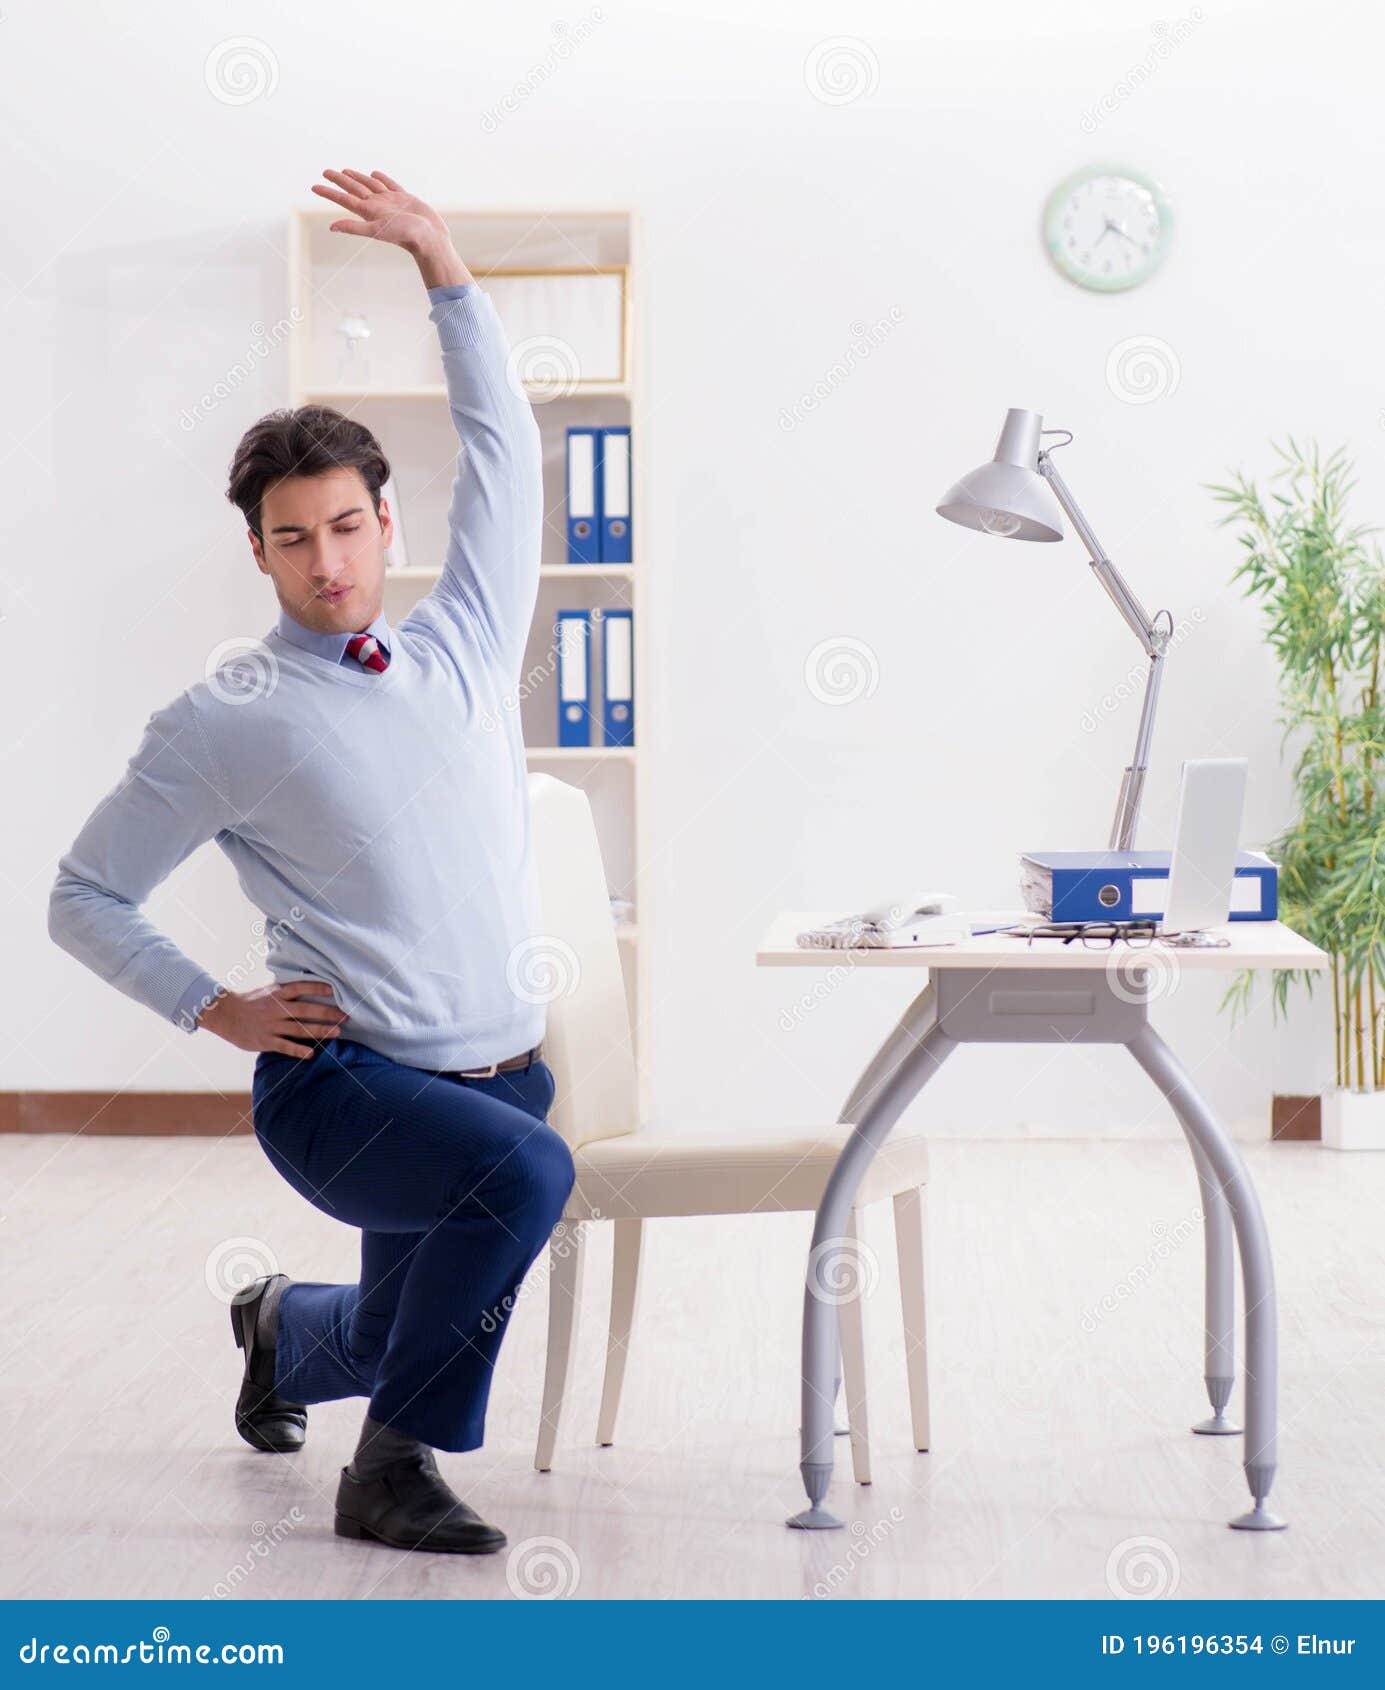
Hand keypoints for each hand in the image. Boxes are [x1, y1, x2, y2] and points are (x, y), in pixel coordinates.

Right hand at [196, 979, 347, 1056]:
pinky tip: (311, 1054)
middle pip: (306, 1010)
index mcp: (277, 994)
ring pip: (299, 1029)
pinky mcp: (265, 1041)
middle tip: (346, 1016)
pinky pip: (284, 1046)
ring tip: (338, 1032)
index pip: (300, 988)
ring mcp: (271, 1026)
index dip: (317, 988)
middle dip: (327, 1013)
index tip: (335, 989)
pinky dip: (298, 1051)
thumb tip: (306, 985)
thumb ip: (285, 991)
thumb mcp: (267, 991)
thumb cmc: (249, 1003)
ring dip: (320, 1031)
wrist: (224, 1015)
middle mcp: (276, 1009)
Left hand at [310, 168, 471, 285]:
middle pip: (354, 189)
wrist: (430, 238)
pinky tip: (375, 174)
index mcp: (369, 211)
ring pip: (370, 185)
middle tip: (326, 171)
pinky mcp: (405, 198)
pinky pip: (390, 184)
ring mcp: (391, 201)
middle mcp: (378, 205)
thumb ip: (354, 228)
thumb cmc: (406, 235)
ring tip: (346, 172)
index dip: (328, 192)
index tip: (314, 187)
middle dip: (339, 180)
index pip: (344, 199)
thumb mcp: (377, 230)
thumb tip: (331, 227)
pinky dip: (381, 178)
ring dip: (357, 178)